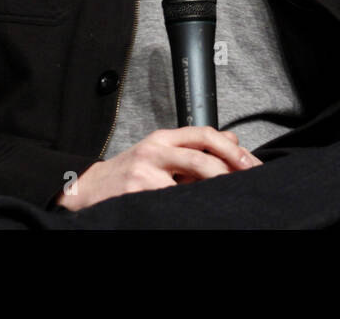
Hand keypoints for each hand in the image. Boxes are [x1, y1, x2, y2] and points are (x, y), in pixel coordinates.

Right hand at [56, 127, 261, 211]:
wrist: (89, 187)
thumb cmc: (129, 173)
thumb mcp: (160, 153)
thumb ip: (193, 148)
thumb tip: (232, 141)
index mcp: (163, 138)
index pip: (205, 134)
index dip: (231, 148)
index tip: (250, 163)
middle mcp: (156, 149)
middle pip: (202, 153)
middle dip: (230, 167)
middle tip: (248, 179)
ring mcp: (146, 169)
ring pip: (191, 174)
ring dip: (214, 184)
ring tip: (228, 193)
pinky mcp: (138, 189)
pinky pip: (173, 196)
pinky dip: (190, 202)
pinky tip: (200, 206)